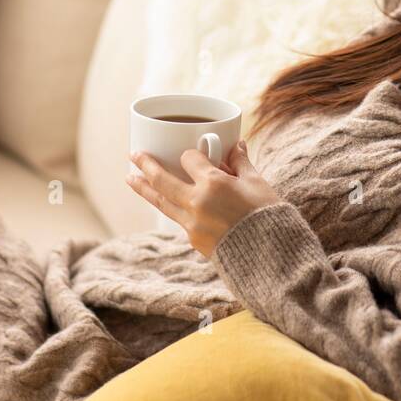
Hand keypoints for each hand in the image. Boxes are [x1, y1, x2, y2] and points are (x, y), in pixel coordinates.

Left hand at [126, 140, 280, 257]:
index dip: (193, 155)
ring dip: (144, 188)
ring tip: (130, 178)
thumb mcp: (256, 183)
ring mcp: (192, 224)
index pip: (189, 159)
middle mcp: (196, 202)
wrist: (270, 256)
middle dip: (146, 165)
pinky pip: (178, 218)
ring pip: (161, 202)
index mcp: (213, 184)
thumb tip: (237, 144)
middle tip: (134, 155)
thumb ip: (241, 162)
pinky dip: (170, 207)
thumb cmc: (267, 215)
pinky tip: (166, 202)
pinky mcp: (193, 240)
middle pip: (162, 180)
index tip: (198, 155)